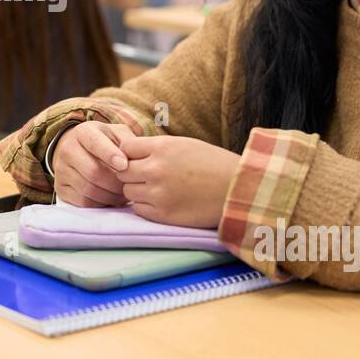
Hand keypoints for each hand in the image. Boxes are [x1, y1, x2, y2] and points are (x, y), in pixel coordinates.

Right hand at [50, 120, 135, 206]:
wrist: (77, 149)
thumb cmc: (104, 142)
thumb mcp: (116, 133)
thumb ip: (128, 142)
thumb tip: (136, 160)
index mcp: (83, 132)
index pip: (95, 143)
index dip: (110, 155)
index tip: (124, 166)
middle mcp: (67, 149)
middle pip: (93, 172)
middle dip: (116, 182)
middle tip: (131, 186)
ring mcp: (61, 170)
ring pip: (89, 189)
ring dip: (111, 196)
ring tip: (124, 194)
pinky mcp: (60, 188)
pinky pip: (83, 202)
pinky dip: (101, 204)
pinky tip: (111, 198)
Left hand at [115, 134, 240, 227]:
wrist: (237, 189)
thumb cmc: (212, 163)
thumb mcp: (183, 144)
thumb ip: (156, 148)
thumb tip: (127, 152)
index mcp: (162, 147)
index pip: (125, 147)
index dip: (129, 153)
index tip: (138, 158)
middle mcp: (156, 169)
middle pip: (122, 171)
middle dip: (130, 173)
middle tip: (145, 176)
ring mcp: (158, 193)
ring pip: (128, 192)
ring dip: (137, 190)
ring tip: (156, 189)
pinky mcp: (163, 214)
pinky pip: (139, 209)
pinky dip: (145, 206)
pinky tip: (162, 201)